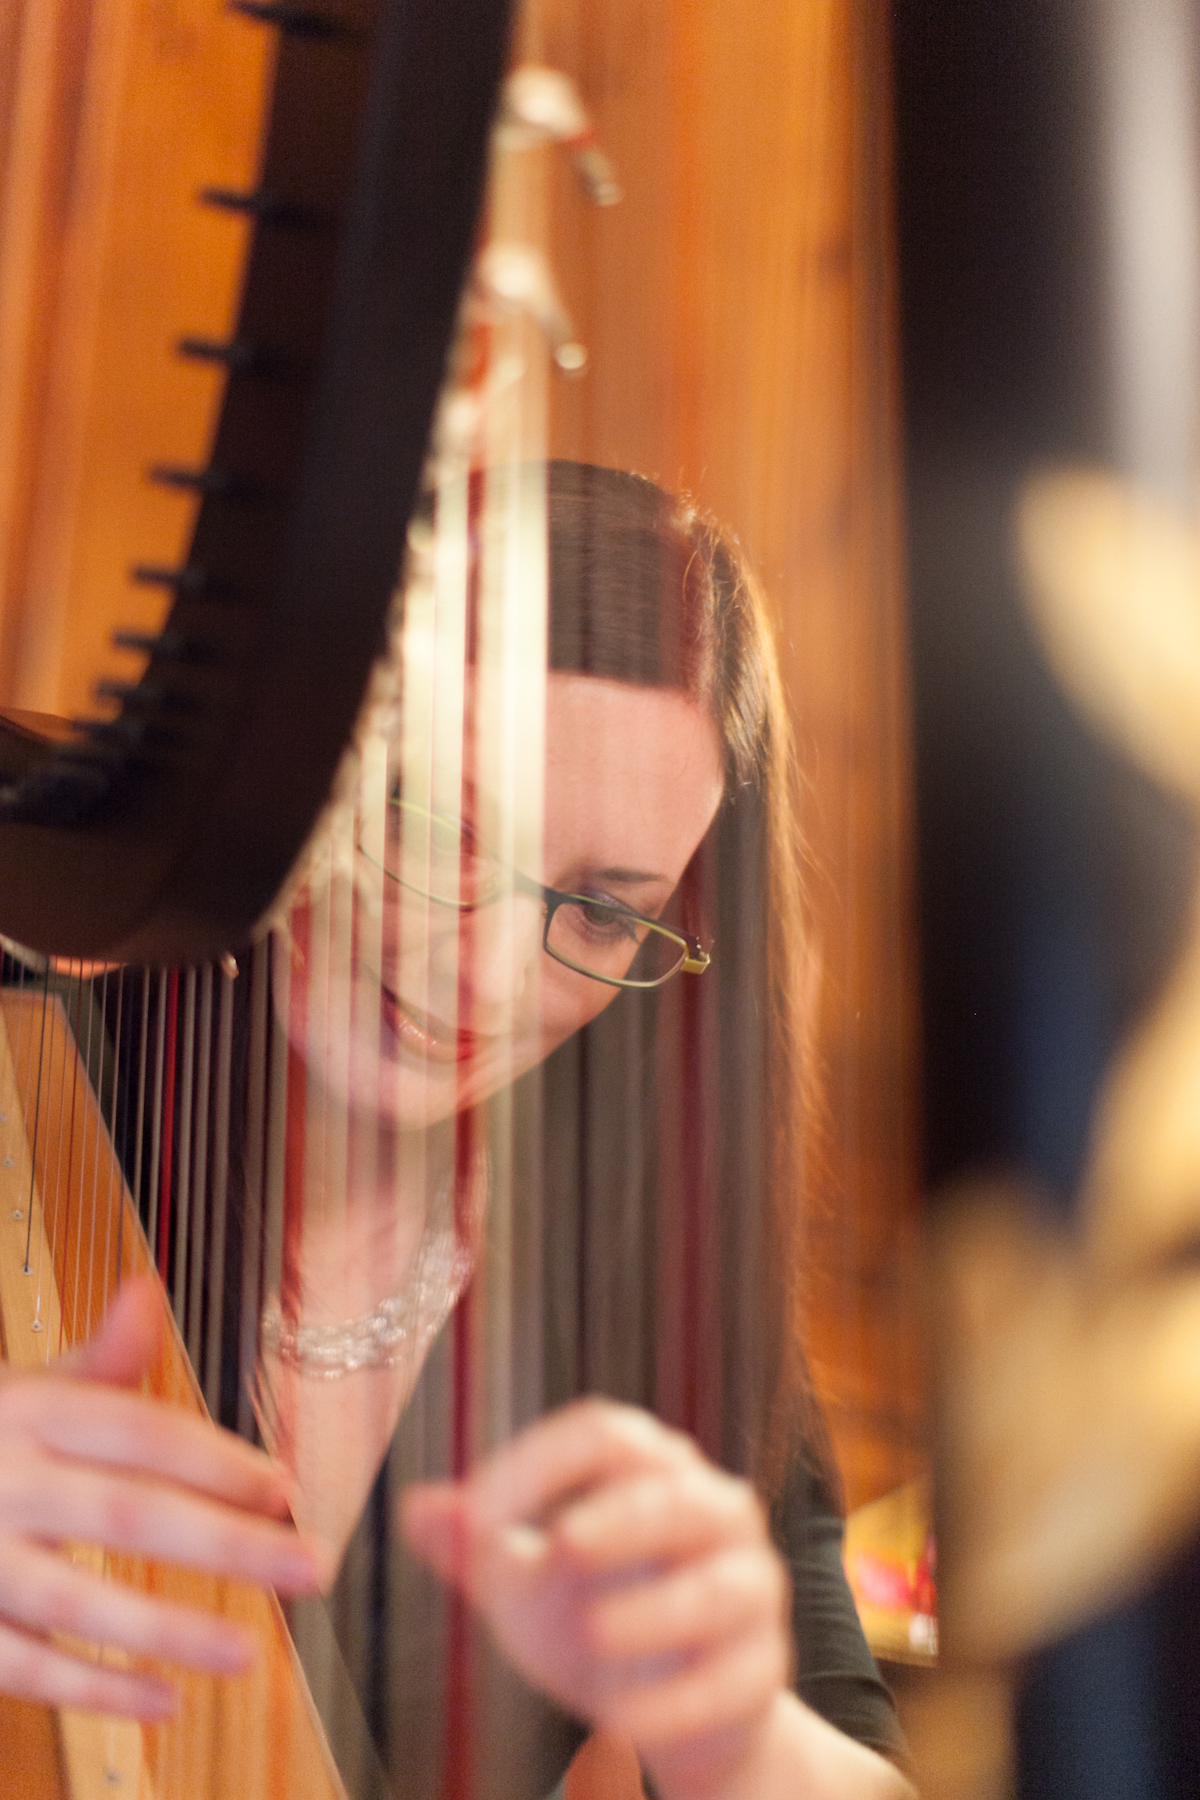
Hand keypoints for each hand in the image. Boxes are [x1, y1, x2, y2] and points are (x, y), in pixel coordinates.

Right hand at [0, 1275, 326, 1718]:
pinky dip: (92, 1689)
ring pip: (75, 1598)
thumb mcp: (22, 1389)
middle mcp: (5, 1479)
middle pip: (125, 1511)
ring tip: (250, 1654)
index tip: (286, 1488)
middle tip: (312, 1567)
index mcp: (30, 1412)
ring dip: (167, 1630)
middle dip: (226, 1542)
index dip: (213, 1459)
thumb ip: (95, 1361)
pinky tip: (165, 1703)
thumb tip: (146, 1292)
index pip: (135, 1432)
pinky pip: (22, 1665)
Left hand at [400, 1397, 790, 1799]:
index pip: (604, 1435)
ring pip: (719, 1586)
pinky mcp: (764, 1667)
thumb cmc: (593, 1619)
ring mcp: (749, 1587)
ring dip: (654, 1609)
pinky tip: (621, 1720)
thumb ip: (473, 1546)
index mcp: (648, 1470)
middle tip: (559, 1545)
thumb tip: (415, 1507)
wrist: (669, 1713)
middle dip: (620, 1518)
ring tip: (592, 1634)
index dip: (540, 1462)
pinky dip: (675, 1701)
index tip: (476, 1510)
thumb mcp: (523, 1584)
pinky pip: (731, 1678)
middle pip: (674, 1495)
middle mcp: (713, 1511)